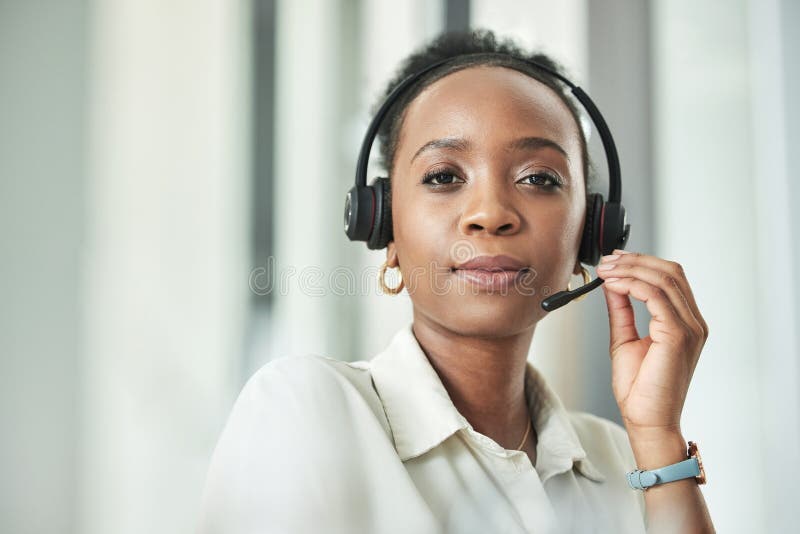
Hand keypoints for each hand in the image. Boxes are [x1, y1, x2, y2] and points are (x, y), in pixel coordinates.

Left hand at [595, 250, 708, 439]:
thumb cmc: (639, 388)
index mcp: (685, 322)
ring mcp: (690, 328)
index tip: (613, 259)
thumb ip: (622, 310)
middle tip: (606, 261)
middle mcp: (693, 323)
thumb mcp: (624, 339)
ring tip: (605, 270)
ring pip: (664, 280)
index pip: (671, 277)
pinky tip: (614, 284)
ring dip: (630, 269)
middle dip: (635, 261)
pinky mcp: (678, 336)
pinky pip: (656, 297)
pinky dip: (633, 285)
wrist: (646, 420)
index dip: (641, 262)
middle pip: (670, 272)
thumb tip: (612, 283)